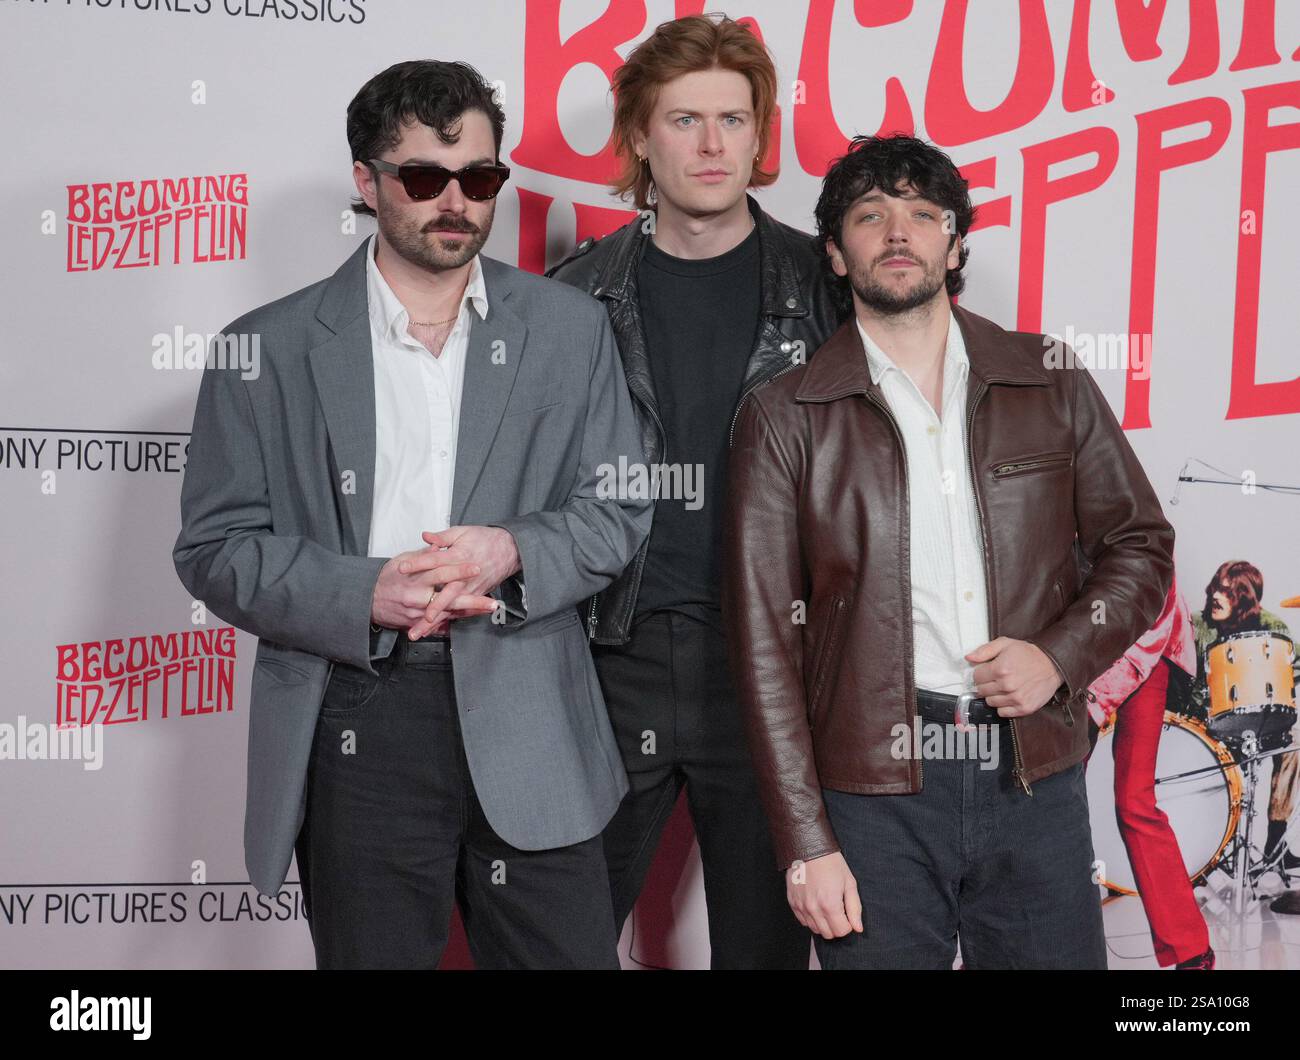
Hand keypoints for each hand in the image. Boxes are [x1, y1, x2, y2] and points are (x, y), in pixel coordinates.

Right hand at [370, 544, 490, 631]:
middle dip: (472, 600)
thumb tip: (438, 543)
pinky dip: (453, 623)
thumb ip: (423, 554)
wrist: (366, 599)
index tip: (476, 566)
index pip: (441, 571)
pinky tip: (468, 621)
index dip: (460, 569)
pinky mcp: (414, 622)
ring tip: (487, 609)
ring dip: (469, 612)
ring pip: (447, 613)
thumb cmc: (386, 577)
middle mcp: (416, 596)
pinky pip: (436, 625)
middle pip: (449, 598)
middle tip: (492, 600)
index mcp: (415, 576)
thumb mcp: (403, 559)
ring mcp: (416, 612)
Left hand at [404, 525, 520, 638]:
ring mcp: (471, 589)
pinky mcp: (475, 596)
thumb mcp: (462, 532)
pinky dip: (446, 622)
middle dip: (427, 605)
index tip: (401, 569)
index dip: (417, 564)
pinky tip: (434, 631)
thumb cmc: (485, 539)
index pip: (434, 561)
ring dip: (434, 621)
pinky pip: (459, 612)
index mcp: (459, 556)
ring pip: (450, 608)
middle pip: (444, 593)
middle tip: (409, 612)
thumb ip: (442, 537)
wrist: (510, 549)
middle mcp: (465, 577)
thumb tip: (425, 537)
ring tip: (418, 632)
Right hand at [786, 851, 862, 938]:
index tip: (847, 913)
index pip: (842, 931)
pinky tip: (816, 904)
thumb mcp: (849, 882)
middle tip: (838, 910)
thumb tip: (858, 928)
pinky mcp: (792, 903)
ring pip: (815, 930)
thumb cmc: (830, 863)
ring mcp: (801, 906)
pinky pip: (803, 922)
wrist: (808, 848)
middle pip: (828, 934)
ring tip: (826, 906)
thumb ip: (855, 908)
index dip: (848, 924)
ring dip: (823, 923)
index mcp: (830, 904)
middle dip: (836, 925)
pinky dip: (811, 918)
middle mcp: (813, 908)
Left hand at [965, 637, 1064, 716]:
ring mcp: (1016, 698)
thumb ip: (984, 650)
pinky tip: (1009, 696)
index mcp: (1000, 669)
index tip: (987, 670)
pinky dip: (1003, 706)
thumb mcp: (1005, 644)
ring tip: (1003, 687)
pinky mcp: (1024, 708)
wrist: (1052, 664)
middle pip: (981, 691)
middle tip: (995, 678)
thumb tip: (968, 658)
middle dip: (985, 684)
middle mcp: (1007, 685)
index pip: (976, 677)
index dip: (980, 672)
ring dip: (993, 695)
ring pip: (990, 702)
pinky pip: (1003, 713)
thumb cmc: (1028, 654)